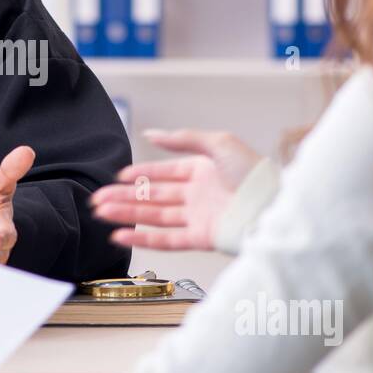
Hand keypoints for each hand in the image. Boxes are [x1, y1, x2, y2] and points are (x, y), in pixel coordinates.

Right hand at [90, 129, 260, 250]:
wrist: (275, 206)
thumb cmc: (254, 173)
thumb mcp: (219, 143)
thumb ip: (184, 139)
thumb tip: (151, 133)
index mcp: (201, 171)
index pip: (162, 173)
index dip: (140, 174)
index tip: (117, 177)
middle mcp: (196, 195)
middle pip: (153, 196)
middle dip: (124, 198)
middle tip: (97, 200)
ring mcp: (197, 217)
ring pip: (154, 217)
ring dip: (126, 215)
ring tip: (101, 213)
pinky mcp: (200, 238)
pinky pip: (166, 239)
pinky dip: (142, 238)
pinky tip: (121, 235)